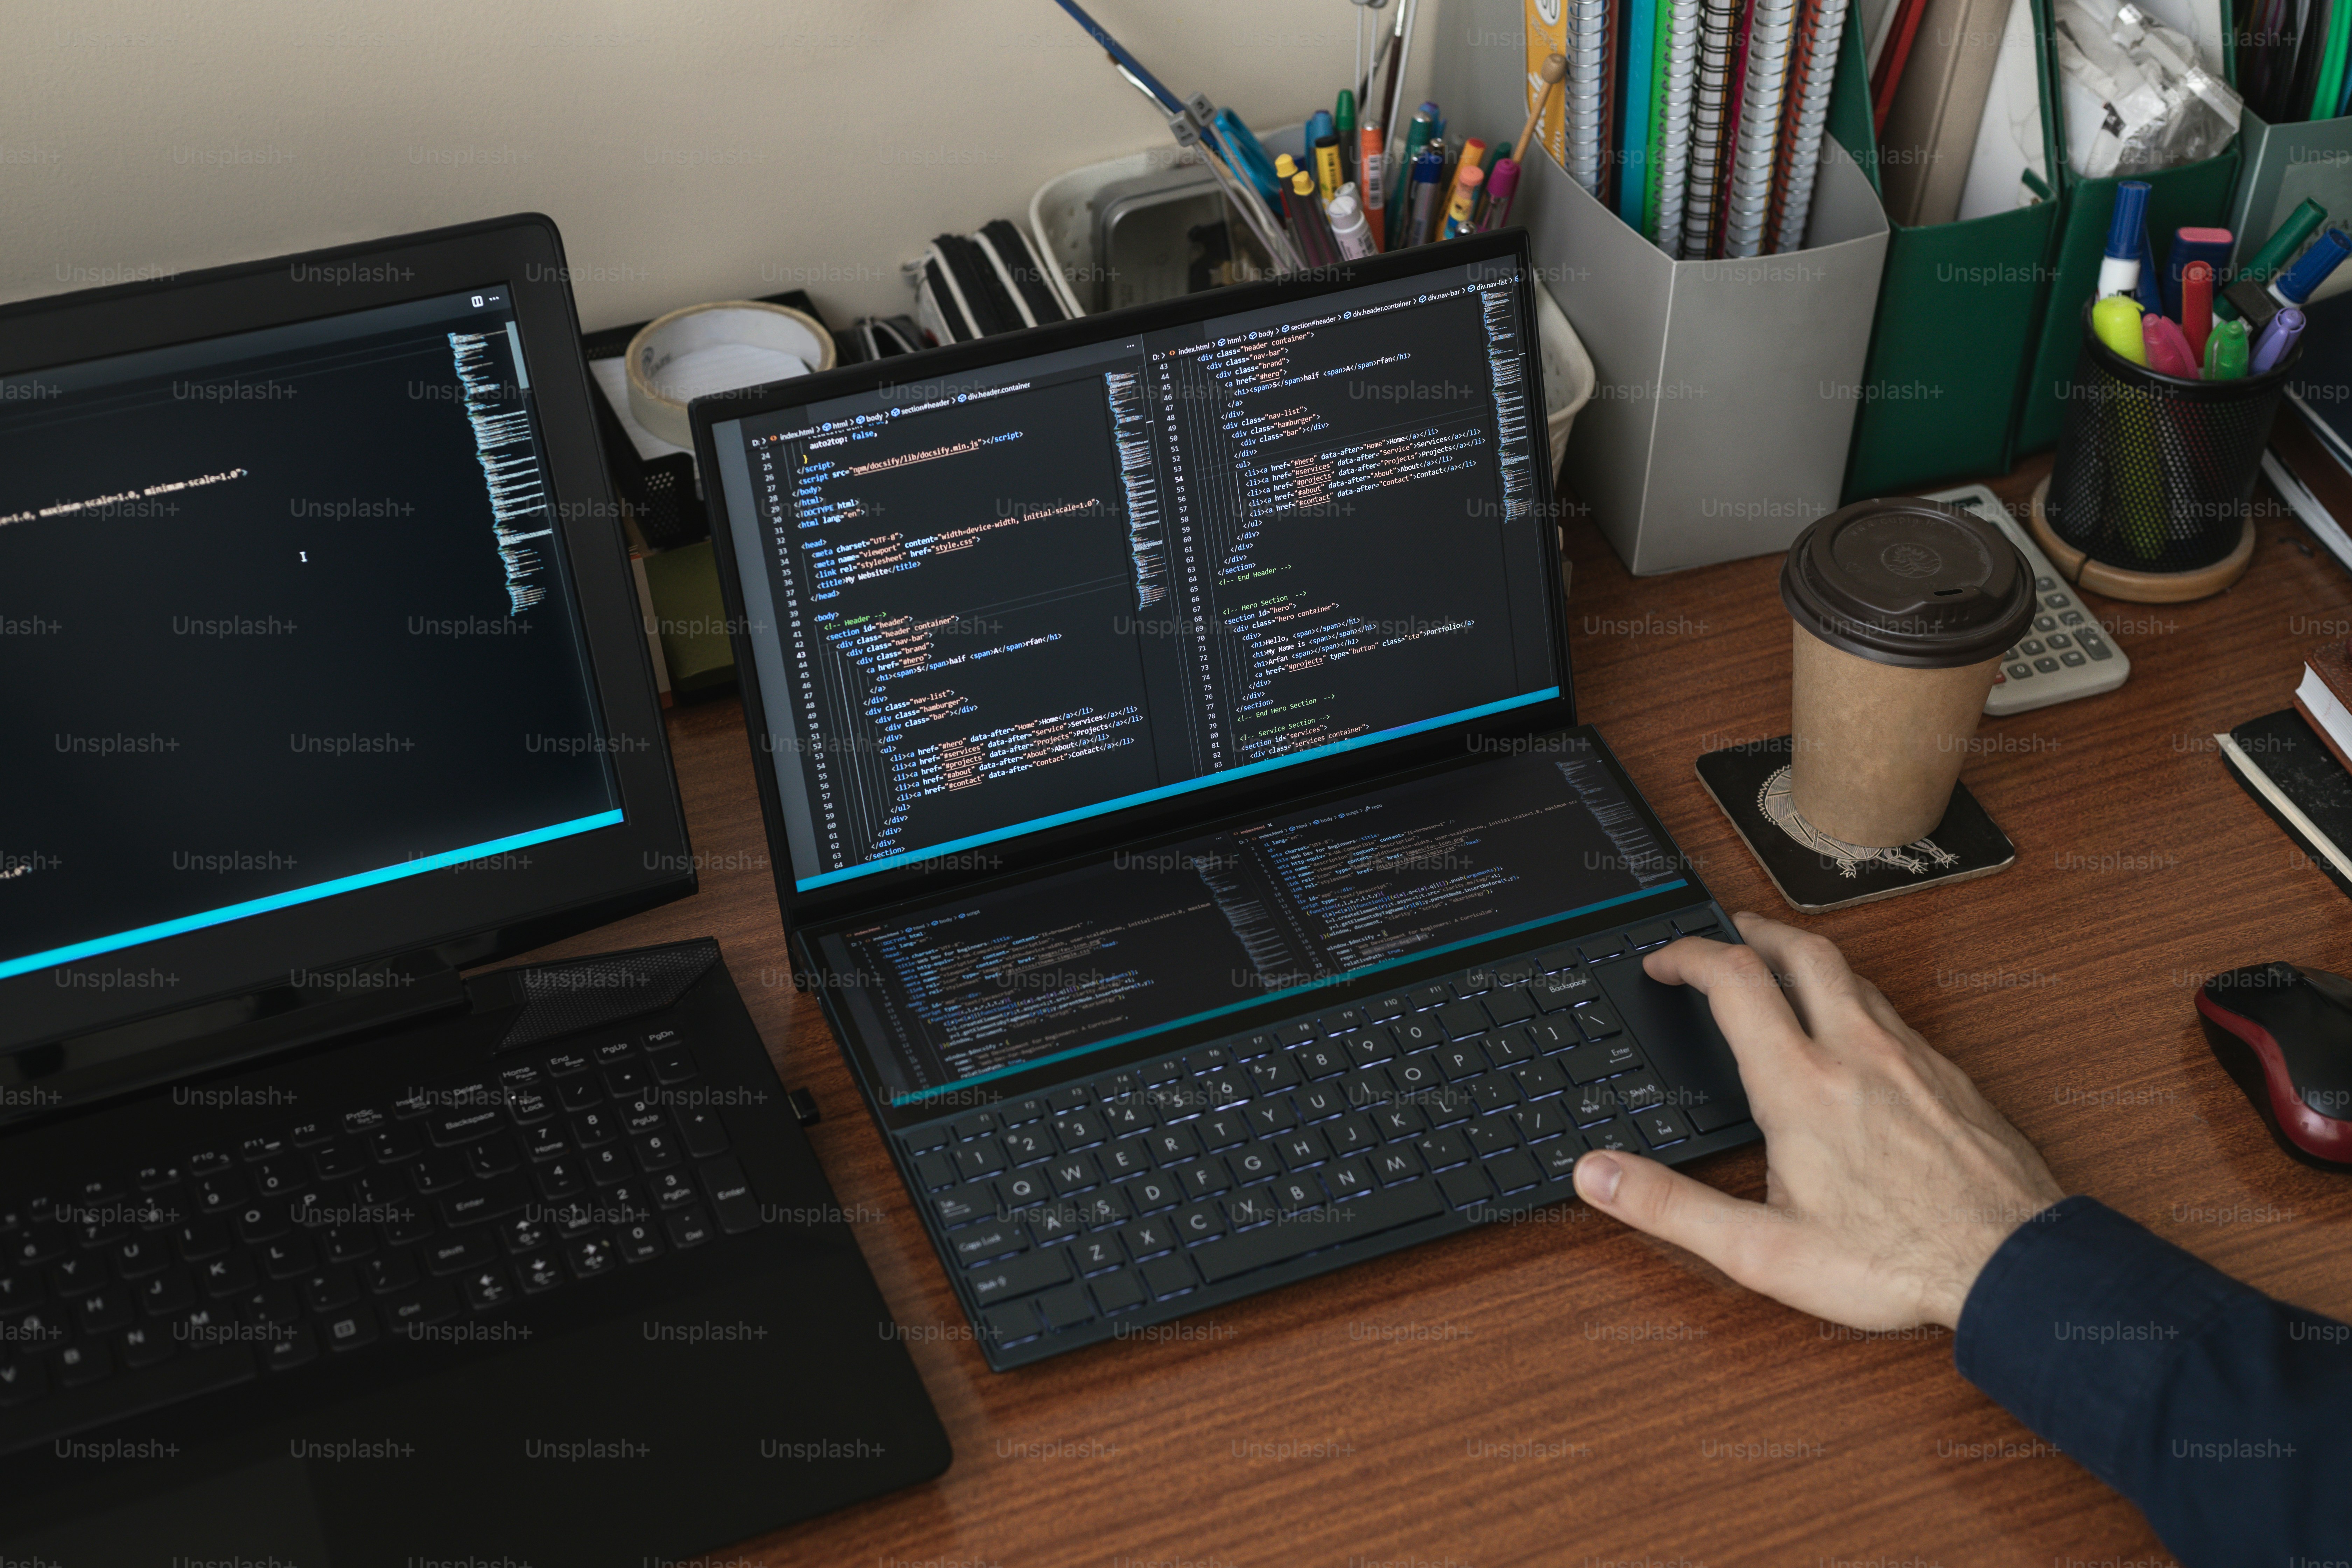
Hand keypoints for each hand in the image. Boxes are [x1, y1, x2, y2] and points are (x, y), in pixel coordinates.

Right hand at [1571, 912, 2063, 1329]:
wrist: (2013, 1264)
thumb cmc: (1895, 1262)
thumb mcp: (1762, 1252)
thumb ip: (1671, 1208)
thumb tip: (1597, 1175)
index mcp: (1801, 1085)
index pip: (1734, 979)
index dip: (1689, 955)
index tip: (1665, 961)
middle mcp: (1857, 1053)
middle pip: (1801, 950)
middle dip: (1752, 930)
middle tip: (1725, 932)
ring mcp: (1911, 1058)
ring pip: (1853, 976)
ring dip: (1806, 958)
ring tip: (1781, 969)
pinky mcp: (1950, 1076)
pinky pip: (1893, 1014)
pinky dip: (1856, 1000)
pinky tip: (1853, 1034)